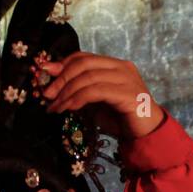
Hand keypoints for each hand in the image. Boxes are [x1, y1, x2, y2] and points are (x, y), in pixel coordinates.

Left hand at [40, 51, 165, 139]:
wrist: (147, 134)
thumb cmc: (122, 119)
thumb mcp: (96, 103)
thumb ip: (80, 92)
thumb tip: (54, 88)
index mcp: (115, 65)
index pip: (84, 57)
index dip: (63, 63)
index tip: (45, 74)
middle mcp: (122, 67)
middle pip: (84, 64)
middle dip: (61, 79)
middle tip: (47, 95)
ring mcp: (126, 79)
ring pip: (88, 77)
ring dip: (67, 92)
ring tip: (55, 107)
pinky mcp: (128, 93)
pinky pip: (96, 91)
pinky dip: (78, 99)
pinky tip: (69, 108)